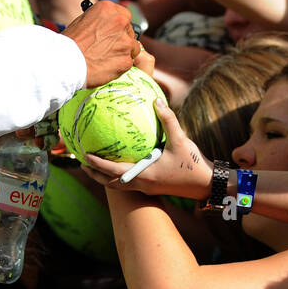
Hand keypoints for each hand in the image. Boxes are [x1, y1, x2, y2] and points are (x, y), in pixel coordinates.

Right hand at [61, 0, 140, 87]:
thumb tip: (107, 28)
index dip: (118, 26)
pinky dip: (119, 66)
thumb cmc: (68, 43)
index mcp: (108, 9)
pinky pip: (127, 63)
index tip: (115, 32)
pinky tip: (104, 67)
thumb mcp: (82, 21)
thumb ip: (100, 22)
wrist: (64, 61)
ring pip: (132, 48)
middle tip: (110, 48)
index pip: (123, 15)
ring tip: (104, 59)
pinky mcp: (126, 60)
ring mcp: (126, 42)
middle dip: (122, 40)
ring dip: (122, 53)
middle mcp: (120, 22)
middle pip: (129, 31)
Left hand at [80, 98, 213, 199]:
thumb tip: (156, 100)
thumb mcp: (180, 139)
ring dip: (104, 177)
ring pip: (118, 186)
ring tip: (93, 165)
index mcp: (145, 175)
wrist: (206, 184)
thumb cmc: (193, 163)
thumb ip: (168, 119)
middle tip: (81, 161)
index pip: (114, 172)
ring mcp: (147, 188)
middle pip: (110, 183)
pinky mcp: (152, 188)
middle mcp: (142, 184)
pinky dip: (118, 177)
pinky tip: (118, 164)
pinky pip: (129, 183)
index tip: (84, 155)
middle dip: (94, 174)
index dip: (98, 164)